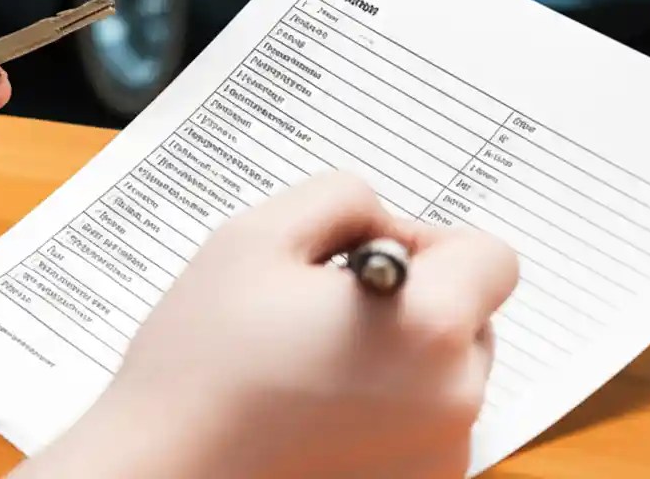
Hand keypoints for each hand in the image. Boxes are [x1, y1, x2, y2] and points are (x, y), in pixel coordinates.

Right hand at [14, 172, 518, 478]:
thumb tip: (383, 222)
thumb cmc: (200, 365)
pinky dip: (384, 412)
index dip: (430, 242)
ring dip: (398, 358)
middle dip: (414, 301)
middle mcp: (454, 402)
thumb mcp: (256, 237)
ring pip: (446, 376)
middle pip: (472, 319)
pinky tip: (314, 411)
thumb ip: (341, 198)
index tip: (368, 258)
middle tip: (327, 311)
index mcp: (428, 328)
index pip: (490, 257)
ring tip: (311, 367)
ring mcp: (438, 459)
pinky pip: (422, 427)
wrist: (159, 476)